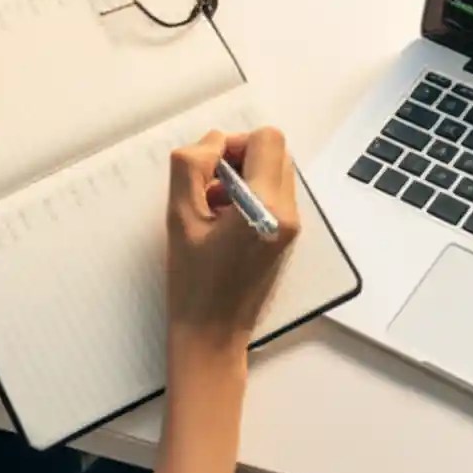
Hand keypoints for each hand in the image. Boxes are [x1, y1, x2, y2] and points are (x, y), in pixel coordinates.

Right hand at [165, 128, 300, 353]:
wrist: (213, 332)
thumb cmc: (193, 280)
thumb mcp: (180, 216)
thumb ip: (192, 166)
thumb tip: (214, 141)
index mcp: (267, 206)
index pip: (267, 139)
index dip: (234, 143)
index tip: (208, 170)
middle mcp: (289, 212)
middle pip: (275, 152)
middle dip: (239, 159)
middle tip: (208, 187)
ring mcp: (292, 226)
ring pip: (275, 172)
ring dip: (243, 177)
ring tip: (213, 207)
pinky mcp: (287, 236)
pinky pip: (274, 195)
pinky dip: (250, 195)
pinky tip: (223, 221)